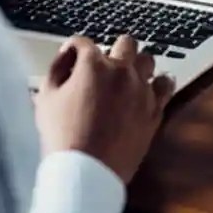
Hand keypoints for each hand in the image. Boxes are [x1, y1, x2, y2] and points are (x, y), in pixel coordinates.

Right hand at [35, 35, 175, 182]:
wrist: (86, 170)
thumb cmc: (63, 137)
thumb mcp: (46, 98)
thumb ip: (56, 70)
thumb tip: (67, 57)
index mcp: (93, 65)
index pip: (84, 42)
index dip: (74, 49)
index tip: (73, 56)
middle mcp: (122, 72)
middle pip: (126, 43)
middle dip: (113, 49)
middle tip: (105, 63)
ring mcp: (142, 91)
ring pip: (149, 61)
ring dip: (137, 65)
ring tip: (128, 75)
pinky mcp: (154, 111)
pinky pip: (165, 87)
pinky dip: (158, 85)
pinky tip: (152, 87)